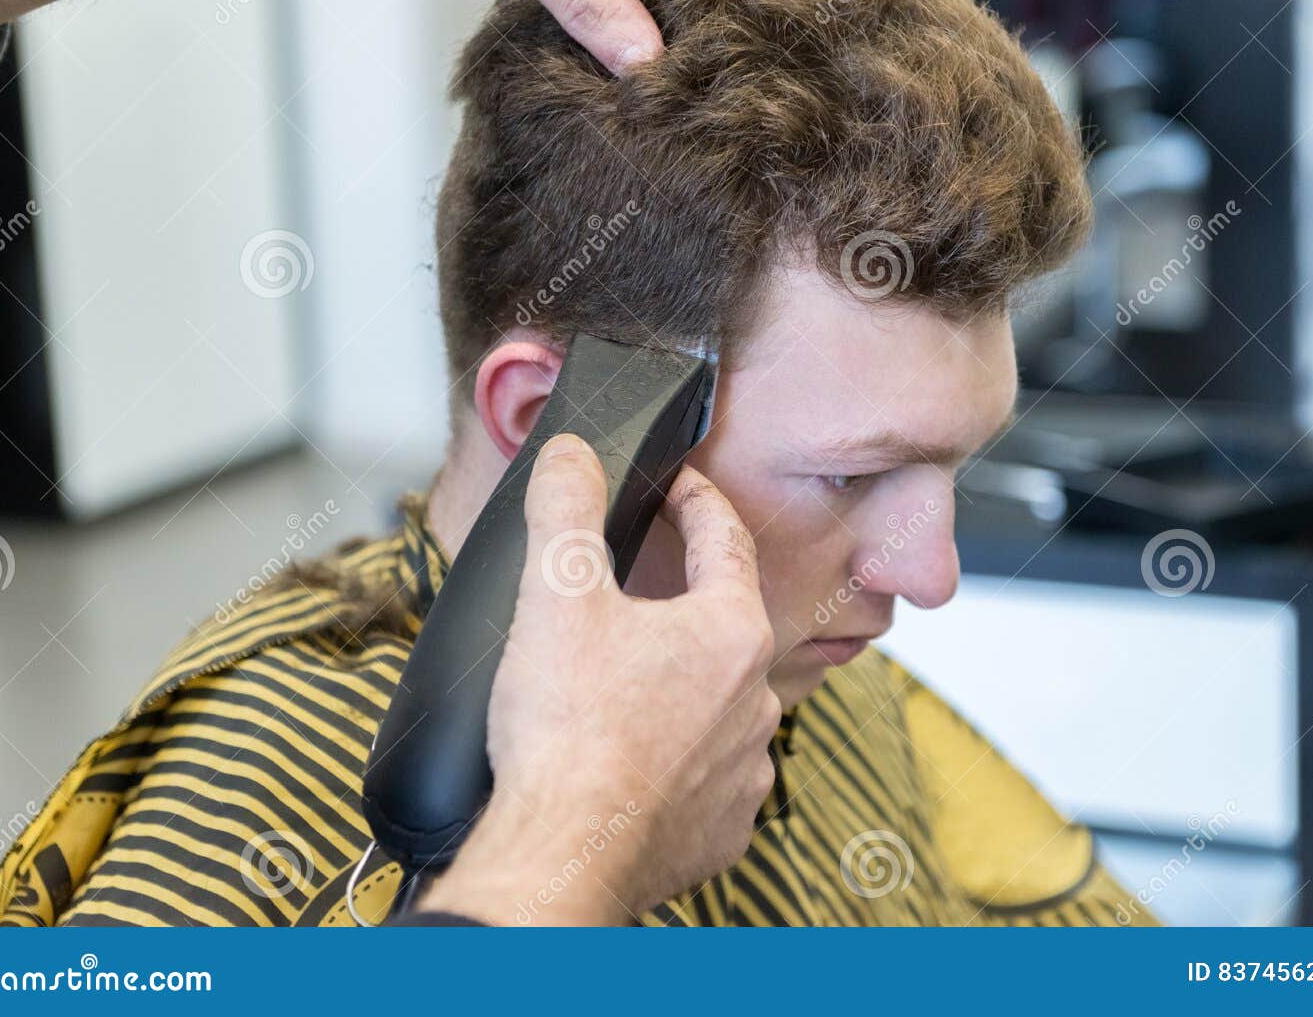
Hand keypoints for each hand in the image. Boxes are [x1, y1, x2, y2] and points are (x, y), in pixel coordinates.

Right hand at [418, 433, 778, 924]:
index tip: (673, 487)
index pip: (724, 539)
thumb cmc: (568, 732)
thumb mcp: (556, 594)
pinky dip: (677, 763)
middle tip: (628, 595)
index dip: (694, 501)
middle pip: (722, 626)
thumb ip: (566, 510)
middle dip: (679, 603)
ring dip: (680, 690)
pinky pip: (708, 780)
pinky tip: (634, 761)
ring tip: (621, 689)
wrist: (564, 855)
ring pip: (720, 708)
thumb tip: (573, 456)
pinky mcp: (722, 831)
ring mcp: (744, 772)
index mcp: (730, 633)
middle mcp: (757, 702)